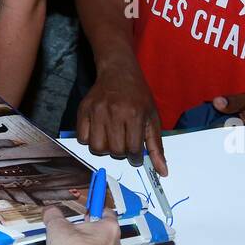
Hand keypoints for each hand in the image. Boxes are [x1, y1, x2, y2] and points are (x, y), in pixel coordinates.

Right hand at [76, 60, 166, 175]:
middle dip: (121, 152)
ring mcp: (97, 111)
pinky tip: (99, 132)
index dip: (136, 156)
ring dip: (105, 149)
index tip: (135, 152)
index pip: (133, 150)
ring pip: (96, 147)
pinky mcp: (83, 109)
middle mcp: (115, 112)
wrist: (118, 72)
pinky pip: (82, 138)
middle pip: (115, 151)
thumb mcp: (152, 117)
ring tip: (111, 138)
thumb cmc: (138, 96)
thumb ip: (156, 146)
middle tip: (124, 142)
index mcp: (135, 114)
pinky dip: (89, 140)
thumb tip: (162, 172)